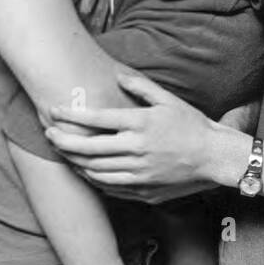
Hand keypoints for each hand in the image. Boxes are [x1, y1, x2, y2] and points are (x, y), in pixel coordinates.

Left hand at [43, 69, 221, 203]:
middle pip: (89, 147)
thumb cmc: (193, 126)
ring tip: (63, 152)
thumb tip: (118, 74)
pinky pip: (109, 186)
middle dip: (63, 141)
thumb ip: (141, 87)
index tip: (54, 112)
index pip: (97, 118)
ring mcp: (139, 173)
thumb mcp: (169, 100)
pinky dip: (92, 178)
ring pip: (95, 170)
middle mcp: (137, 149)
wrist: (215, 158)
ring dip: (74, 161)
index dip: (71, 115)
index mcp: (141, 124)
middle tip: (49, 135)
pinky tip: (85, 169)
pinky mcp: (143, 190)